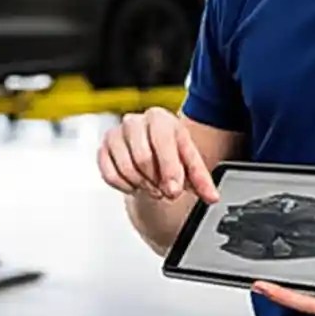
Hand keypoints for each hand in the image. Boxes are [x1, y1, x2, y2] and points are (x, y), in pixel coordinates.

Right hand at [97, 107, 219, 202]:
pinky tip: (135, 184)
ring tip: (152, 186)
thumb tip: (212, 197)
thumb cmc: (170, 152)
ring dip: (141, 184)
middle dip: (156, 181)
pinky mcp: (102, 150)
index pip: (162, 142)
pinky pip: (110, 174)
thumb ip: (202, 180)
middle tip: (165, 190)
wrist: (150, 151)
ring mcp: (116, 135)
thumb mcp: (190, 162)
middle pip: (143, 158)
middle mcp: (135, 121)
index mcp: (159, 118)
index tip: (174, 190)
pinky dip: (124, 186)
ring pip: (125, 168)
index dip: (169, 168)